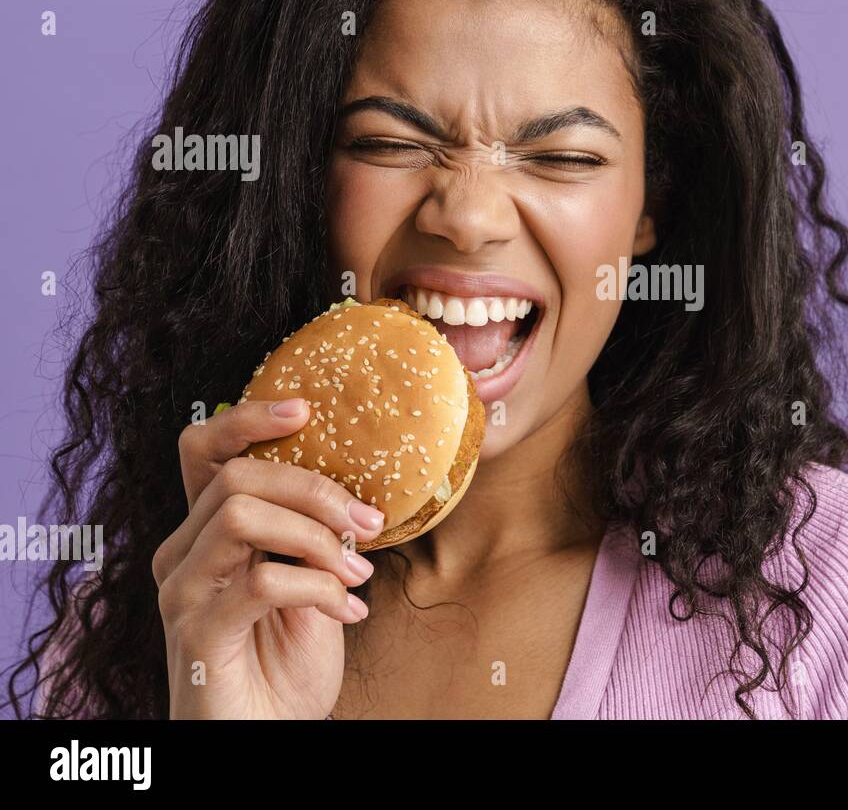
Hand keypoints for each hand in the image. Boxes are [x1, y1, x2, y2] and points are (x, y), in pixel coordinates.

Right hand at [153, 398, 384, 717]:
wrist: (266, 733)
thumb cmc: (285, 659)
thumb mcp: (310, 579)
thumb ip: (314, 533)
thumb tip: (360, 487)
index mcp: (207, 531)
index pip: (204, 451)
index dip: (247, 419)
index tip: (305, 408)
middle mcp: (183, 552)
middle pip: (236, 477)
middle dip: (315, 489)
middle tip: (369, 523)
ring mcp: (184, 591)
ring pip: (241, 517)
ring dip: (317, 537)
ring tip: (358, 574)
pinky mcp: (198, 632)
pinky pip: (260, 581)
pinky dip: (317, 588)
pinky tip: (348, 612)